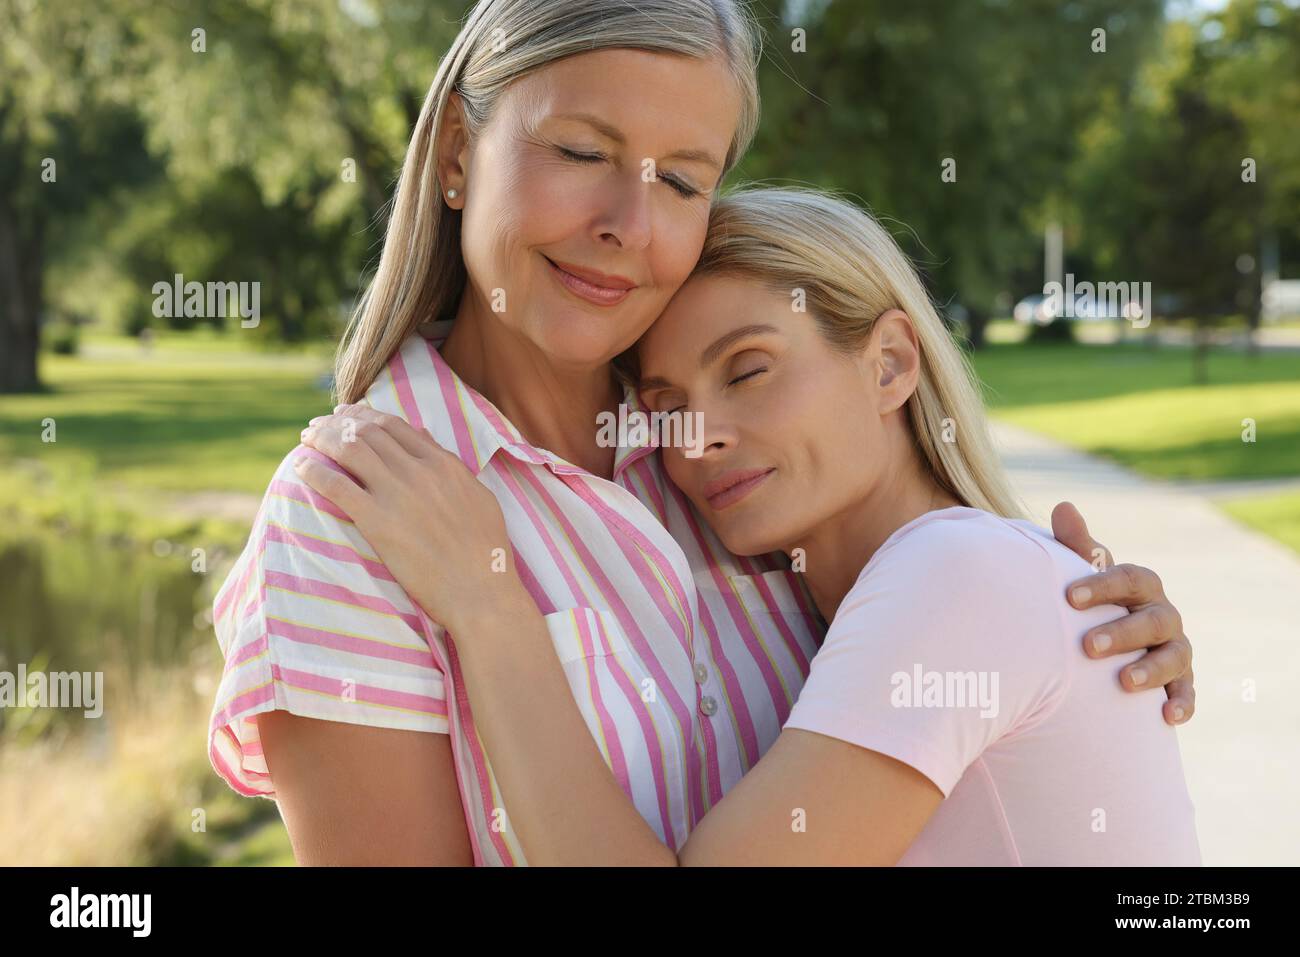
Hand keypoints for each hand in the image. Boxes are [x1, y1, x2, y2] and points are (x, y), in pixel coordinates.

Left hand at [294, 403, 520, 631]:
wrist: (479, 590)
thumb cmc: (485, 551)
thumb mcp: (478, 496)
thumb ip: (450, 465)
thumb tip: (424, 437)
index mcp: (443, 464)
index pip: (394, 426)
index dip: (364, 416)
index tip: (346, 416)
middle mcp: (419, 472)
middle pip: (367, 432)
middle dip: (337, 423)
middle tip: (318, 426)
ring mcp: (397, 495)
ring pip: (349, 449)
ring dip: (322, 438)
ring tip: (307, 439)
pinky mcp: (377, 522)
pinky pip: (337, 485)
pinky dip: (314, 470)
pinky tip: (301, 466)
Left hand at [1051, 502, 1193, 725]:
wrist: (1107, 642)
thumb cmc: (1092, 602)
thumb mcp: (1083, 576)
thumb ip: (1076, 547)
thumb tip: (1064, 506)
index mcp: (1140, 585)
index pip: (1128, 578)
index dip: (1101, 586)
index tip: (1068, 598)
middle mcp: (1163, 614)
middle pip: (1152, 620)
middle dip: (1122, 633)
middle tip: (1087, 646)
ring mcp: (1174, 648)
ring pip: (1173, 656)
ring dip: (1151, 669)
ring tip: (1123, 683)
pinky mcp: (1180, 682)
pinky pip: (1187, 693)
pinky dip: (1182, 704)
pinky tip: (1168, 718)